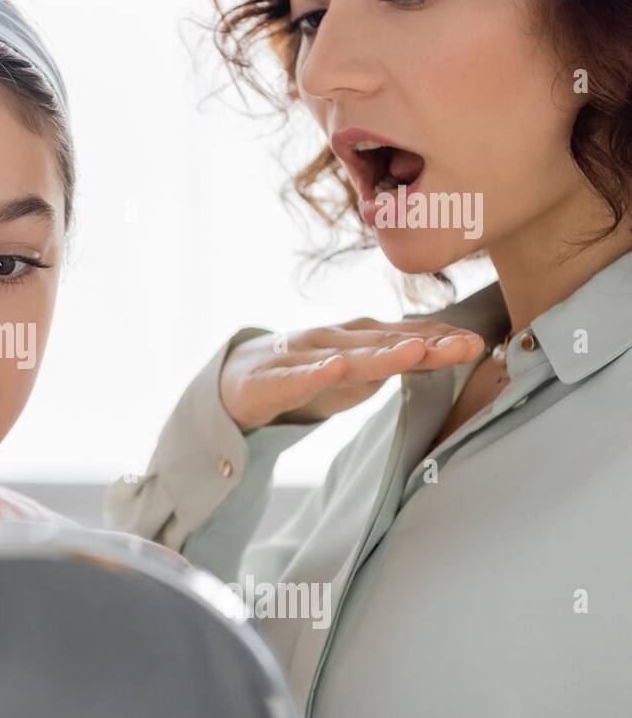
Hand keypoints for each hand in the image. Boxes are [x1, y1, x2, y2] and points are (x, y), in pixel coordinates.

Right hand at [218, 318, 484, 431]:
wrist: (238, 380)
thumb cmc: (306, 373)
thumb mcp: (358, 371)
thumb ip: (398, 361)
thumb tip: (450, 351)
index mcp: (357, 338)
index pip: (405, 337)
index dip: (440, 340)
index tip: (479, 344)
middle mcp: (334, 339)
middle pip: (384, 343)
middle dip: (426, 345)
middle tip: (465, 346)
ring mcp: (302, 356)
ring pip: (346, 356)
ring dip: (381, 354)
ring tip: (414, 351)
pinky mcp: (273, 379)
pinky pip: (296, 376)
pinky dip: (316, 371)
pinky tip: (335, 368)